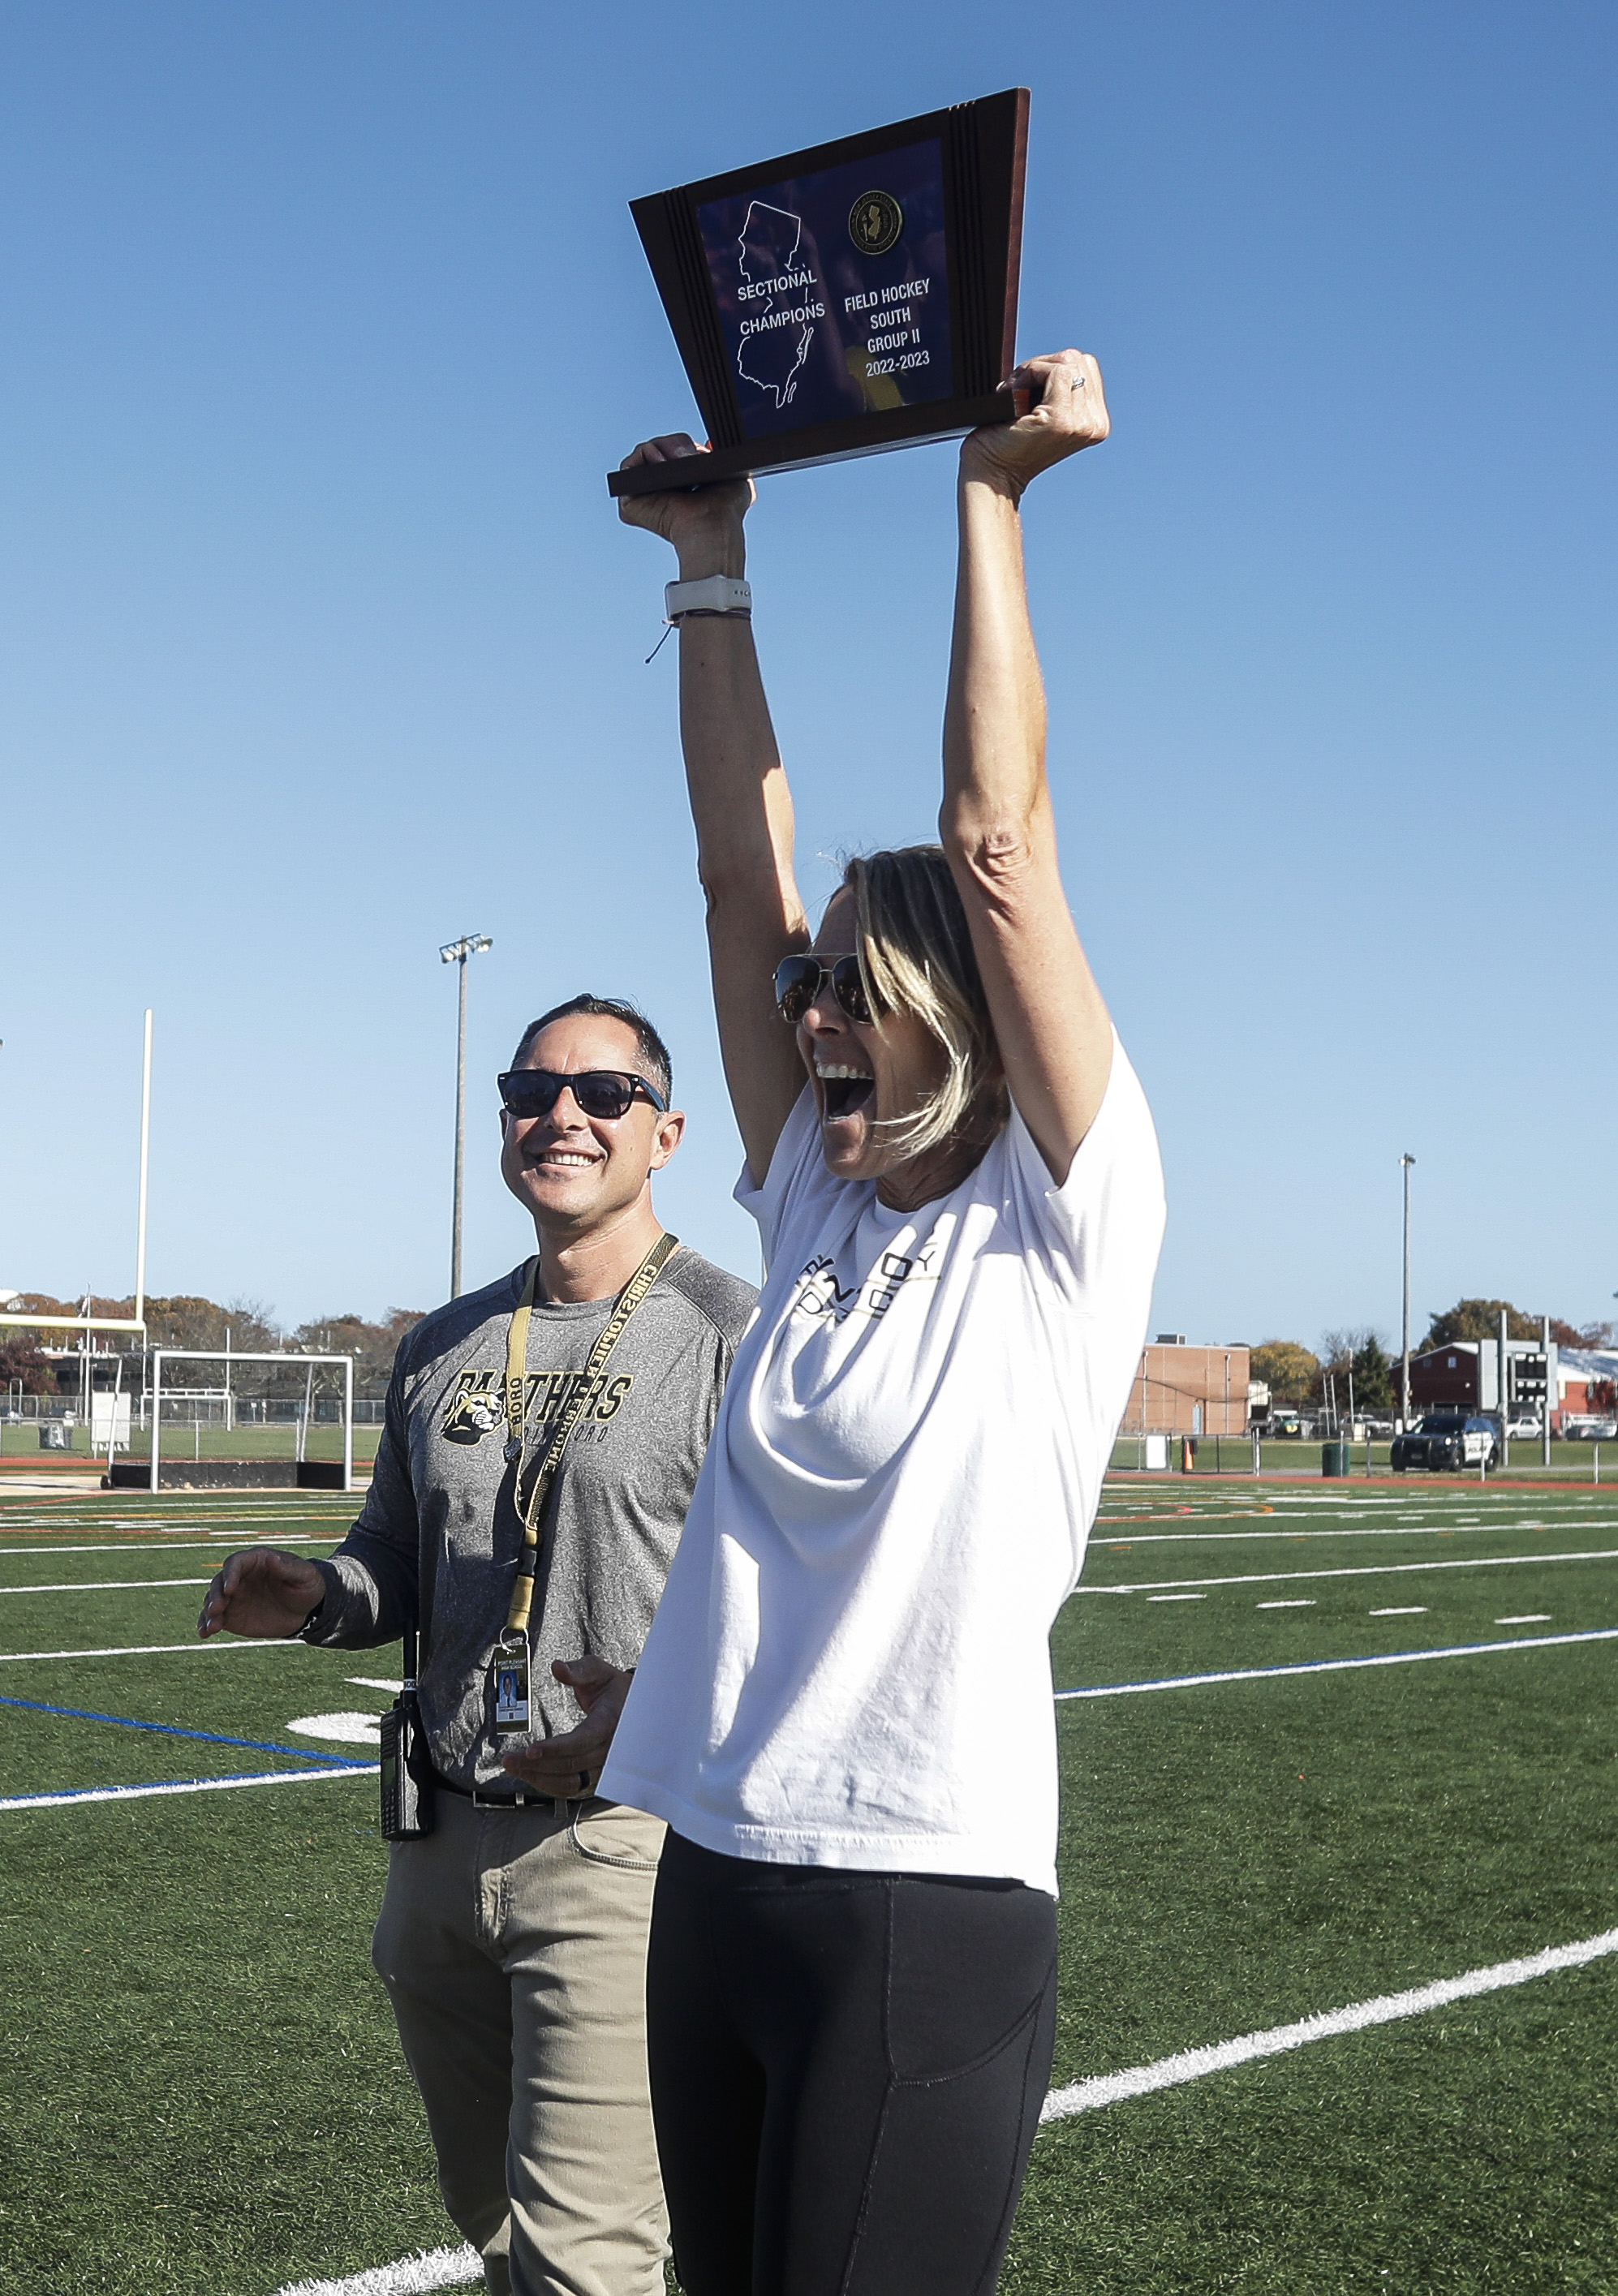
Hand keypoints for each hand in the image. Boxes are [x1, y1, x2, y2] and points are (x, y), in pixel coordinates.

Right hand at [198, 1547, 325, 1639]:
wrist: (306, 1611)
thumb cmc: (307, 1586)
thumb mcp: (305, 1575)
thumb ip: (289, 1568)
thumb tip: (271, 1558)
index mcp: (256, 1561)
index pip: (236, 1562)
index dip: (230, 1574)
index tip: (230, 1589)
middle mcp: (240, 1577)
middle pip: (219, 1582)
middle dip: (215, 1595)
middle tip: (217, 1609)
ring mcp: (233, 1597)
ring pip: (213, 1601)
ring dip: (209, 1613)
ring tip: (211, 1627)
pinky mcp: (231, 1615)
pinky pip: (214, 1619)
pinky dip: (206, 1625)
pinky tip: (204, 1633)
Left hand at [500, 1656, 633, 1797]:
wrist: (636, 1708)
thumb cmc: (614, 1688)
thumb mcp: (600, 1671)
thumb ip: (578, 1670)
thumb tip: (558, 1668)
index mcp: (610, 1722)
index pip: (581, 1741)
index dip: (555, 1749)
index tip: (530, 1750)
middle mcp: (610, 1750)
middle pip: (570, 1765)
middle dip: (536, 1765)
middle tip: (509, 1760)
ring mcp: (605, 1767)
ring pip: (571, 1783)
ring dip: (540, 1779)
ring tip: (515, 1769)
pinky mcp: (597, 1776)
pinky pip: (573, 1788)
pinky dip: (551, 1786)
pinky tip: (532, 1776)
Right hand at [617, 434, 752, 575]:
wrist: (714, 524)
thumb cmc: (728, 509)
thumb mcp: (737, 477)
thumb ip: (728, 459)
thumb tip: (711, 442)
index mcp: (683, 485)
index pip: (676, 452)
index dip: (686, 446)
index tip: (702, 451)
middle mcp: (662, 490)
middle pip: (660, 448)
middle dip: (676, 444)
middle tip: (690, 457)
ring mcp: (644, 495)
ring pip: (644, 452)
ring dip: (663, 448)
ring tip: (679, 462)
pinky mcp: (629, 502)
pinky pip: (628, 465)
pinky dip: (644, 455)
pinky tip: (662, 464)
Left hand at [960, 349, 1109, 498]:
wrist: (992, 473)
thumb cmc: (1008, 440)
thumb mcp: (1045, 408)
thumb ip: (1062, 386)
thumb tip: (1061, 357)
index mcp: (1096, 422)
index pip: (1086, 366)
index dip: (1053, 368)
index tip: (1029, 391)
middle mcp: (1095, 424)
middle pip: (1079, 360)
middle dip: (1044, 367)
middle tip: (1020, 392)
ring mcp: (1081, 424)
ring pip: (1067, 362)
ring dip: (1034, 371)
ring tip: (1017, 398)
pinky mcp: (1062, 421)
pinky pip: (1055, 371)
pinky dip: (1030, 373)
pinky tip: (1015, 399)